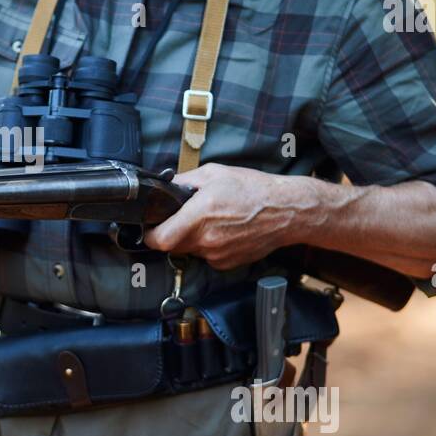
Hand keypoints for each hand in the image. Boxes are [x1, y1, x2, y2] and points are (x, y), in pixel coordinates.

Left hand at [142, 163, 315, 268]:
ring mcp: (217, 254)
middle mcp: (206, 239)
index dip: (150, 235)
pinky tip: (222, 230)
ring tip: (209, 220)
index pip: (160, 240)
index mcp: (199, 215)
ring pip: (189, 251)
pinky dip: (207, 246)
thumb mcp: (214, 173)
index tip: (149, 228)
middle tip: (181, 218)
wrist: (286, 211)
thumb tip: (165, 187)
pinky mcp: (227, 263)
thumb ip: (184, 181)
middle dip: (171, 233)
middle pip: (172, 246)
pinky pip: (206, 256)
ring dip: (190, 238)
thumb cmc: (253, 189)